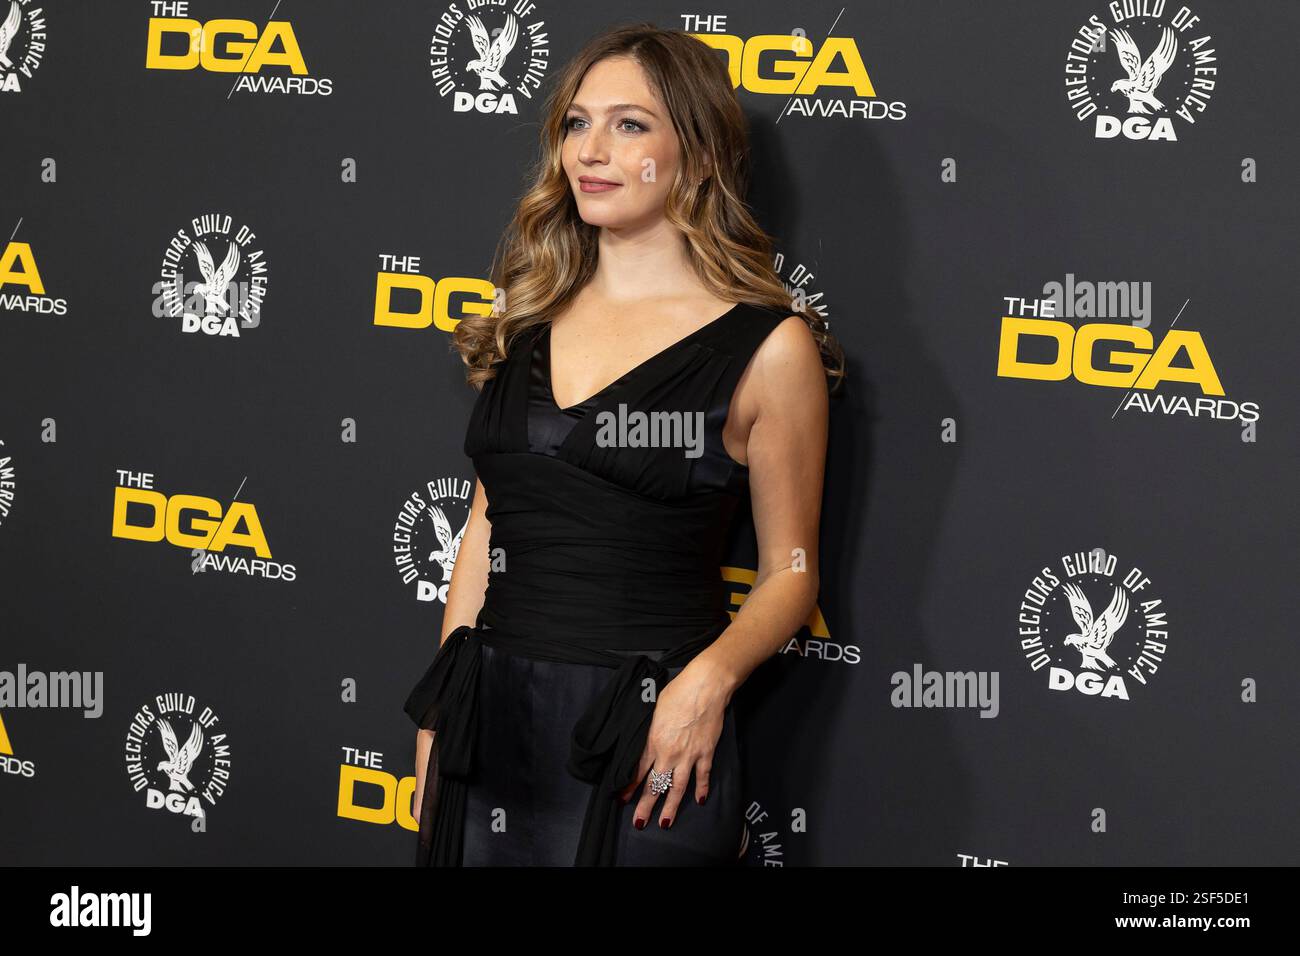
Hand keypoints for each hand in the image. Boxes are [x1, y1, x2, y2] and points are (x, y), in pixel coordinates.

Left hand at [619, 664, 729, 829]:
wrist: (704, 687)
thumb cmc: (677, 692)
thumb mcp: (653, 710)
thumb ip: (648, 731)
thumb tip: (642, 744)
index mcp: (652, 741)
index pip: (637, 771)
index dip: (629, 787)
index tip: (622, 799)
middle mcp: (669, 753)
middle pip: (655, 785)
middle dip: (646, 806)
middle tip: (639, 823)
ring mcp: (689, 755)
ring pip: (678, 788)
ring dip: (671, 806)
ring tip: (666, 823)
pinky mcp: (706, 752)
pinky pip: (702, 776)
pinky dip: (701, 789)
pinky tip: (699, 801)